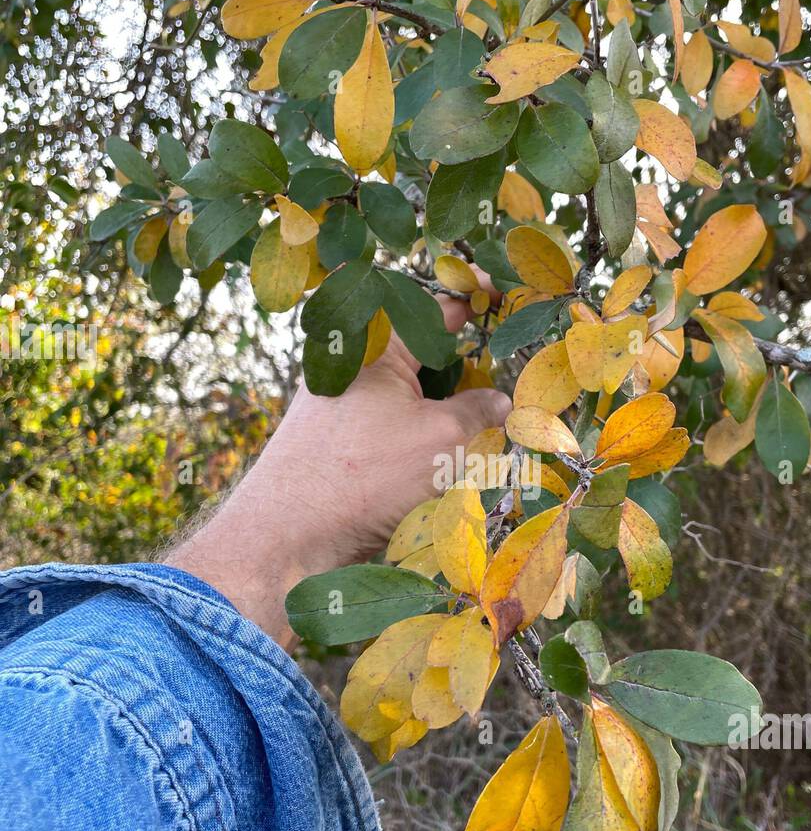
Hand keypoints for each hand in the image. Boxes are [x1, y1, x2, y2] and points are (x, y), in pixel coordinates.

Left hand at [168, 285, 510, 650]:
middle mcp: (352, 368)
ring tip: (477, 441)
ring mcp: (342, 408)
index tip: (500, 292)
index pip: (432, 306)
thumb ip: (479, 410)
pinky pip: (391, 431)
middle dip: (464, 371)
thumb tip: (500, 400)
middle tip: (498, 392)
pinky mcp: (338, 446)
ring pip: (410, 399)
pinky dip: (421, 443)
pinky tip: (442, 471)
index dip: (471, 296)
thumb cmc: (366, 476)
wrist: (290, 538)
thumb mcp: (442, 438)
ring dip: (445, 416)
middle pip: (422, 355)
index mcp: (373, 345)